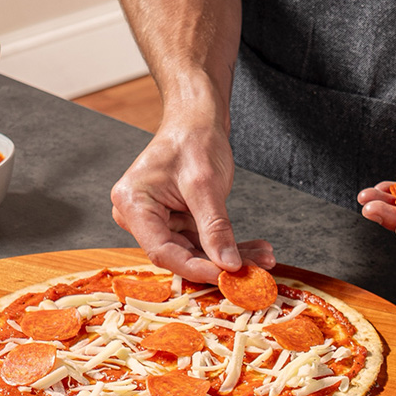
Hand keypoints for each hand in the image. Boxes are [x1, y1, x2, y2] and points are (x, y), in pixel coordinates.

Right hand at [111, 121, 274, 282]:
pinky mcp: (175, 222)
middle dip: (219, 263)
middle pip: (178, 254)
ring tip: (263, 258)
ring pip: (194, 252)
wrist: (197, 119)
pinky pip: (201, 242)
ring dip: (229, 257)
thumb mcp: (205, 184)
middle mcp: (138, 216)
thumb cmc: (193, 139)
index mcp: (132, 203)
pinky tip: (253, 250)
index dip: (194, 267)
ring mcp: (157, 221)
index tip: (226, 275)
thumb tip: (227, 265)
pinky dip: (227, 246)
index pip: (161, 250)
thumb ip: (214, 227)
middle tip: (255, 271)